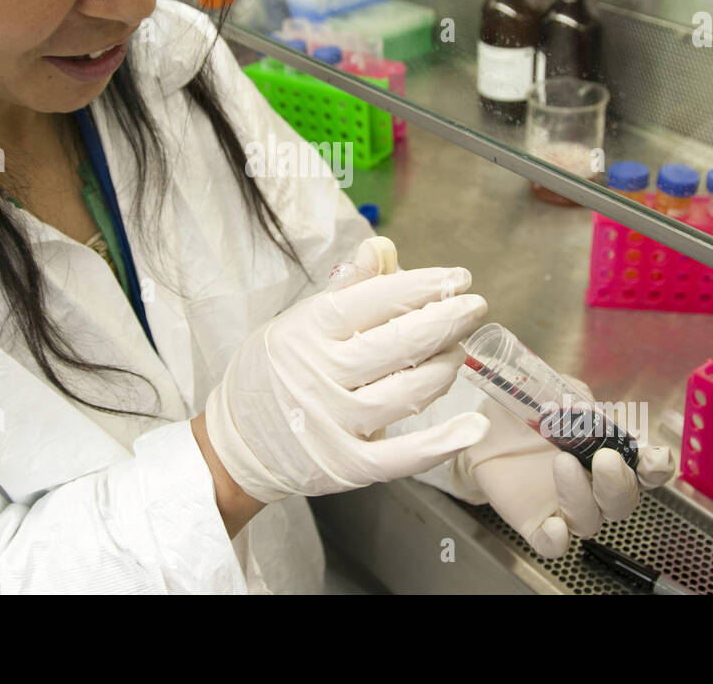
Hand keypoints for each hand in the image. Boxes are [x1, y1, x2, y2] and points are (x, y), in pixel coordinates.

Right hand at [205, 237, 490, 502]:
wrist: (237, 443)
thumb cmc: (275, 372)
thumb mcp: (298, 322)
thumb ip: (347, 289)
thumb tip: (383, 247)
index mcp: (306, 332)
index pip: (373, 301)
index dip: (421, 286)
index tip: (458, 279)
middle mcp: (318, 376)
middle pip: (397, 345)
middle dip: (446, 321)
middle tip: (475, 307)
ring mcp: (332, 424)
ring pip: (406, 394)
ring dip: (443, 369)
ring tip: (457, 352)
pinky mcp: (346, 465)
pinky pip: (401, 456)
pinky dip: (441, 442)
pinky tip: (472, 427)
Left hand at [456, 378, 674, 557]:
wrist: (484, 430)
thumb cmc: (526, 412)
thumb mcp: (552, 394)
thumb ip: (575, 400)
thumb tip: (588, 409)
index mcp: (607, 453)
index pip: (645, 470)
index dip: (656, 468)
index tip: (653, 457)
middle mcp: (593, 486)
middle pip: (622, 500)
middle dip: (619, 482)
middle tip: (605, 458)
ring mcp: (565, 508)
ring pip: (590, 521)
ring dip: (582, 496)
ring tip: (562, 462)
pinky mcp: (536, 523)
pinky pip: (553, 545)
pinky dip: (557, 540)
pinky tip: (554, 528)